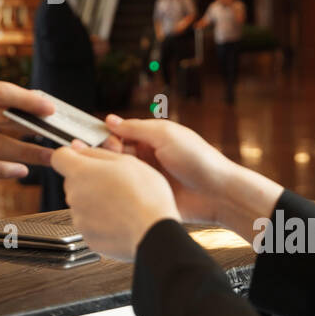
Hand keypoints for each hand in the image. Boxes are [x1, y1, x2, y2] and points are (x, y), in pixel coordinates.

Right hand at [0, 71, 55, 177]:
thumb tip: (25, 103)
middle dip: (36, 132)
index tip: (52, 109)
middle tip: (61, 139)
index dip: (29, 101)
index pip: (1, 93)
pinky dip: (2, 170)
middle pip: (3, 122)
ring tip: (50, 158)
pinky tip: (20, 171)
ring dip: (27, 154)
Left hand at [51, 141, 179, 260]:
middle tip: (113, 182)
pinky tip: (120, 219)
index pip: (59, 157)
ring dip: (95, 200)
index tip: (82, 158)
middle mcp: (74, 195)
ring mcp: (79, 218)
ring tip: (121, 203)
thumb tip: (77, 148)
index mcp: (81, 172)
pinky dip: (100, 221)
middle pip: (72, 181)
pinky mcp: (87, 237)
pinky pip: (90, 223)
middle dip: (88, 179)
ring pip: (82, 202)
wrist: (154, 232)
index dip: (71, 155)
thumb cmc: (146, 196)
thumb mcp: (126, 161)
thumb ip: (96, 153)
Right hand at [102, 114, 283, 238]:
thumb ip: (136, 128)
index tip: (97, 139)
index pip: (120, 133)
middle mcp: (147, 156)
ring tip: (112, 172)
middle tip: (110, 157)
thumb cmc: (198, 159)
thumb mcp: (165, 135)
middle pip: (116, 152)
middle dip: (107, 153)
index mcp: (151, 137)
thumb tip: (110, 120)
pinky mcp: (149, 195)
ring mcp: (147, 176)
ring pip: (118, 172)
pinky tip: (114, 188)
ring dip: (112, 171)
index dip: (107, 135)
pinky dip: (118, 189)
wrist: (217, 193)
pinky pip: (127, 191)